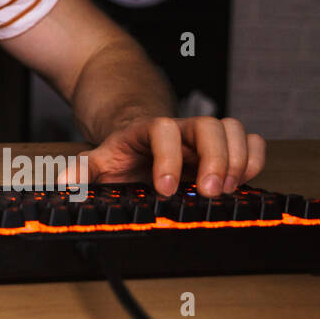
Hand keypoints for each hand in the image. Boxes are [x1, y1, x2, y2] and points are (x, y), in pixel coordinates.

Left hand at [79, 115, 265, 196]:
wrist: (140, 137)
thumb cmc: (124, 153)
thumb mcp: (100, 160)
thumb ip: (84, 171)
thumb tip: (65, 183)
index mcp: (149, 131)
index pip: (163, 131)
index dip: (168, 158)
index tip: (165, 189)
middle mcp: (181, 130)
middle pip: (208, 126)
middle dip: (214, 159)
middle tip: (210, 191)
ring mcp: (205, 136)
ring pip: (232, 129)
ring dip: (237, 159)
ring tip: (227, 188)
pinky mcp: (225, 146)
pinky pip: (250, 140)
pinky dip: (254, 158)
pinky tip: (244, 180)